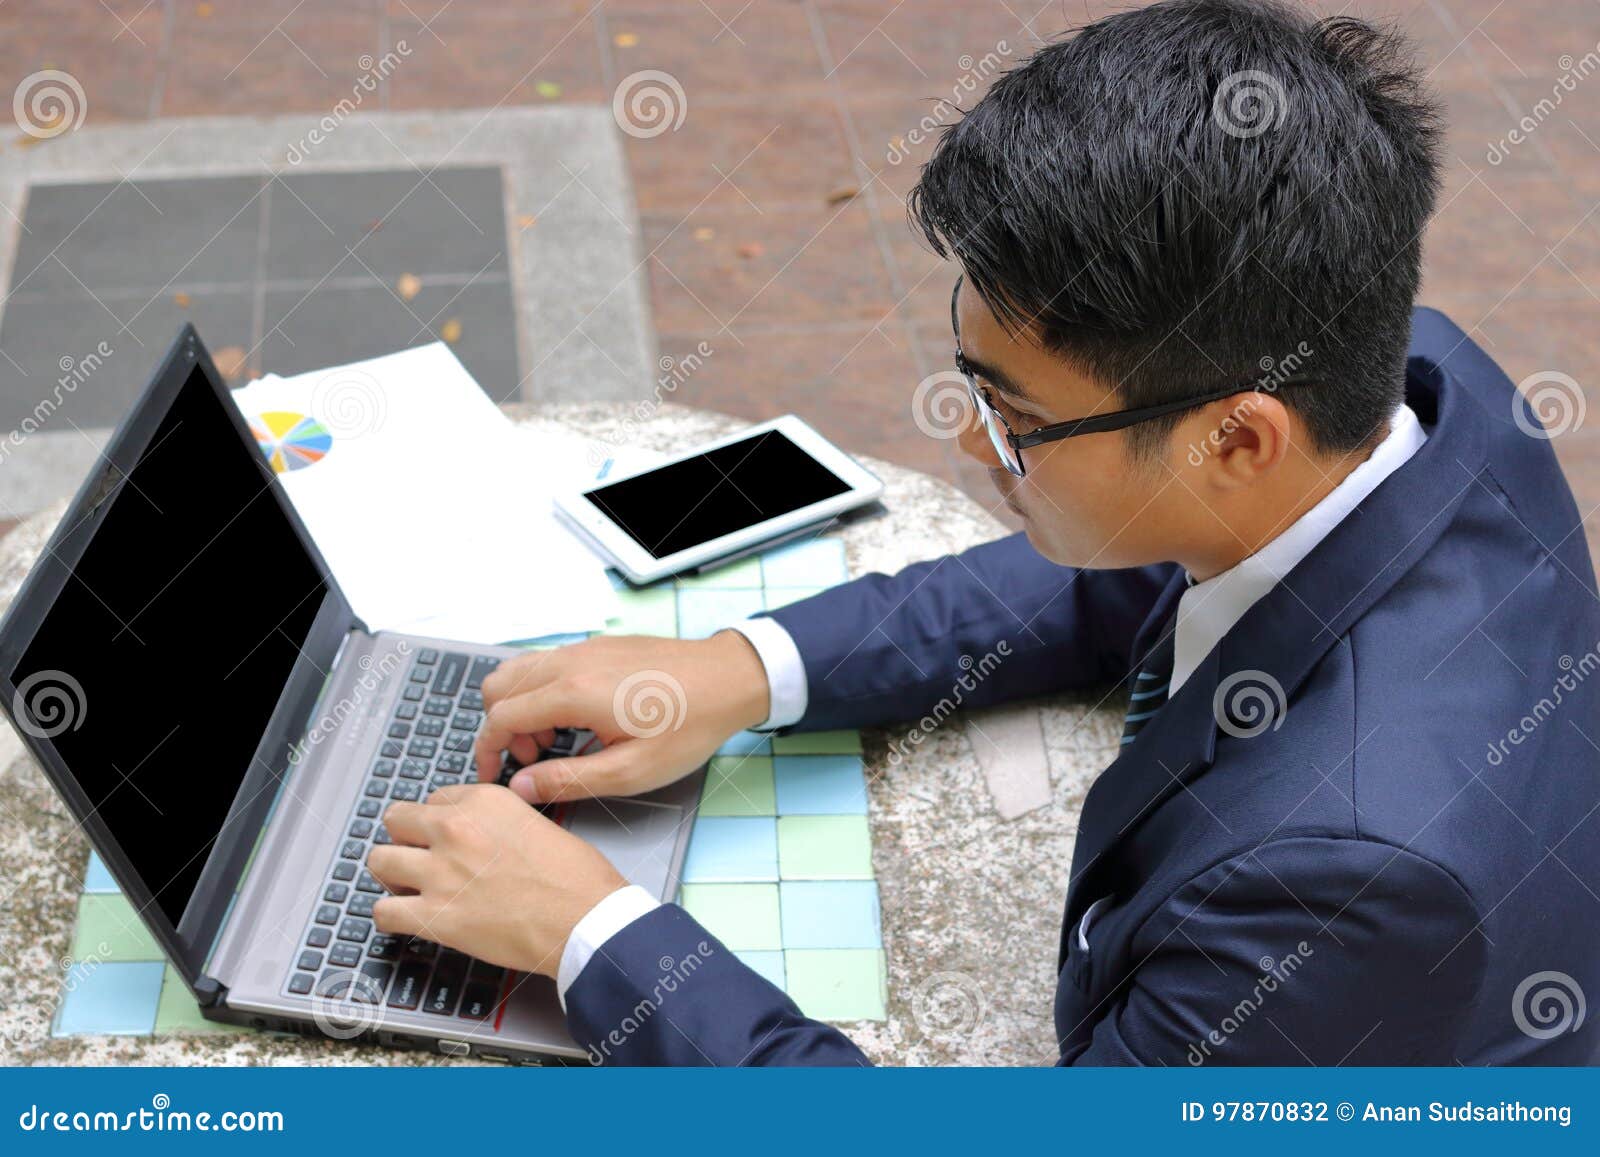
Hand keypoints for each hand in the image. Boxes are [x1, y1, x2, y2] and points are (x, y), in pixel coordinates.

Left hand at [368, 784, 626, 978]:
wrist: (586, 921)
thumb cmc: (577, 878)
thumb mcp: (540, 823)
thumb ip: (500, 822)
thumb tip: (483, 837)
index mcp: (484, 801)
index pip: (436, 798)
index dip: (439, 819)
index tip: (446, 836)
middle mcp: (455, 829)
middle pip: (396, 820)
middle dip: (406, 838)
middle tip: (420, 856)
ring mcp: (440, 873)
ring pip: (380, 861)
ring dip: (392, 874)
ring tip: (408, 887)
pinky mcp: (436, 916)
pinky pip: (383, 912)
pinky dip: (390, 916)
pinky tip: (406, 918)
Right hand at [473, 630, 770, 803]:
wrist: (730, 678)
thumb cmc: (689, 725)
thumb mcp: (631, 771)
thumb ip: (569, 781)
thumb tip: (520, 788)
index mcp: (573, 693)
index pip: (500, 716)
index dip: (487, 749)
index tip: (494, 774)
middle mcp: (571, 663)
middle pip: (499, 686)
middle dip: (502, 727)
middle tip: (535, 760)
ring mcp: (584, 649)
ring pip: (520, 670)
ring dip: (521, 707)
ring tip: (556, 742)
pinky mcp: (599, 646)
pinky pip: (548, 663)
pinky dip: (542, 692)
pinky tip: (577, 720)